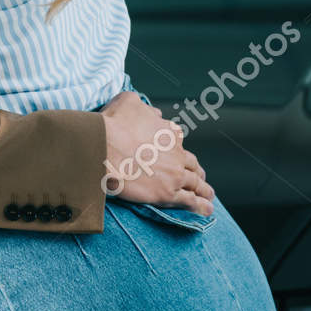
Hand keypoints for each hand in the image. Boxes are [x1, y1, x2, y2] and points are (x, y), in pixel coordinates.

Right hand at [99, 90, 213, 215]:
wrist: (102, 147)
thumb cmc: (112, 123)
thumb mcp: (129, 102)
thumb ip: (146, 109)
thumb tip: (155, 115)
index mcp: (169, 132)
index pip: (178, 141)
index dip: (177, 148)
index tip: (175, 154)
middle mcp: (177, 153)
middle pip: (191, 163)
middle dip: (196, 170)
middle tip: (198, 176)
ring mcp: (175, 174)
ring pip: (196, 183)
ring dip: (204, 189)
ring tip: (208, 195)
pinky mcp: (167, 193)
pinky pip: (190, 201)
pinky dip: (201, 206)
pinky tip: (207, 209)